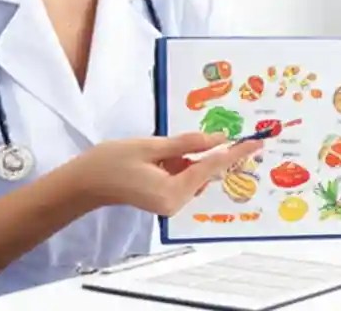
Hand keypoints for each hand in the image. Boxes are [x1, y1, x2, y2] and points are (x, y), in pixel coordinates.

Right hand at [70, 132, 264, 215]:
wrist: (84, 183)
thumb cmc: (111, 162)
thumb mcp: (152, 146)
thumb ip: (187, 144)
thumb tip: (218, 139)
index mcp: (173, 193)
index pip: (211, 167)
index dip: (235, 152)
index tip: (256, 143)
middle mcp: (175, 203)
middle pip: (204, 172)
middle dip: (208, 153)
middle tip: (217, 137)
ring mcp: (170, 204)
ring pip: (194, 174)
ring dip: (191, 157)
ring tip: (173, 147)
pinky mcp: (164, 200)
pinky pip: (183, 177)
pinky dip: (182, 163)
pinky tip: (168, 154)